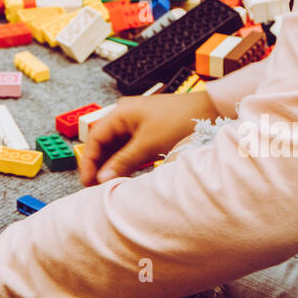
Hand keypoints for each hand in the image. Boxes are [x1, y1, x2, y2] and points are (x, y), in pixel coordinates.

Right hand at [79, 92, 218, 185]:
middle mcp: (125, 115)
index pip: (94, 138)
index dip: (89, 161)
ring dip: (112, 165)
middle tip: (97, 186)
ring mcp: (136, 122)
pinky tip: (124, 175)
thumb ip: (123, 161)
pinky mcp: (147, 131)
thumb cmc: (179, 120)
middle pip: (104, 143)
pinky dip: (125, 161)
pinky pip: (129, 148)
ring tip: (110, 184)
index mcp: (120, 112)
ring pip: (116, 147)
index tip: (88, 181)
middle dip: (99, 165)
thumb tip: (102, 178)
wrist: (209, 111)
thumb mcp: (148, 144)